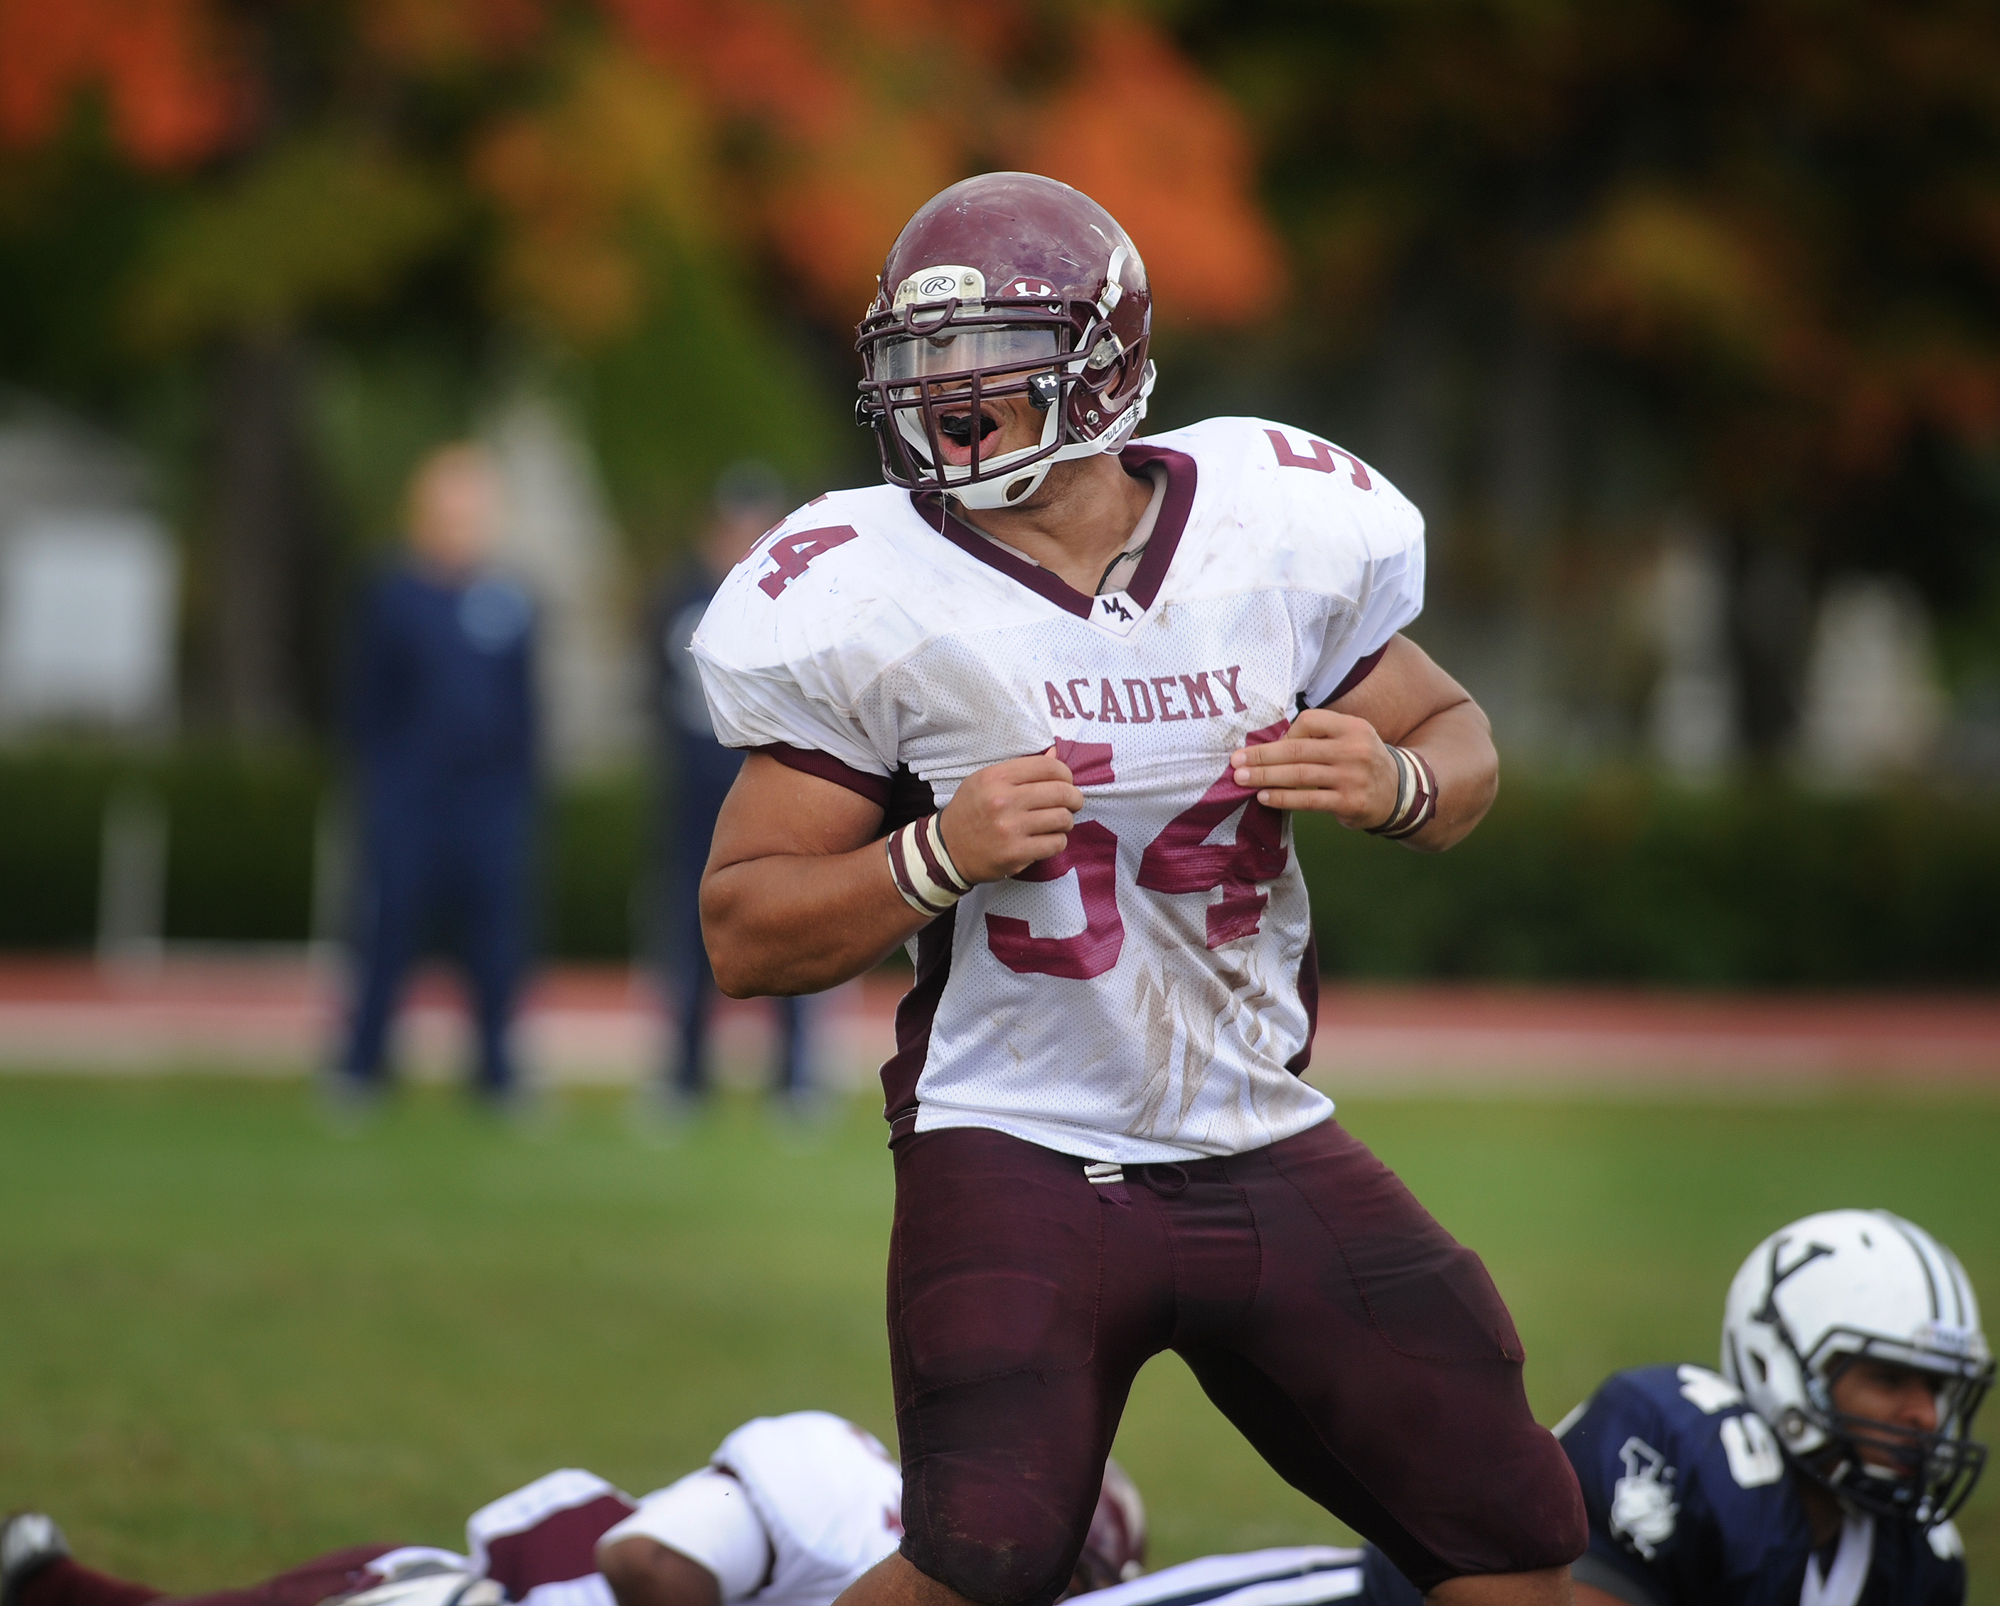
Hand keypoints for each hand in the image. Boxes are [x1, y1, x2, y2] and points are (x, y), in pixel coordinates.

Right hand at [938, 748, 1085, 882]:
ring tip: (1057, 822)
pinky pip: (1056, 843)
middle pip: (1061, 792)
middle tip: (1072, 802)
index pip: (1049, 767)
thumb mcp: (986, 780)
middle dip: (1074, 798)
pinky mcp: (1016, 854)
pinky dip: (1058, 841)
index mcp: (997, 777)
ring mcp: (1010, 829)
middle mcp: (1004, 800)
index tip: (1066, 782)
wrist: (948, 849)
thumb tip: (1055, 753)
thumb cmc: (971, 810)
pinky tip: (1048, 839)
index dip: (1065, 774)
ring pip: (1063, 819)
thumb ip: (1021, 769)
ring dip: (1066, 821)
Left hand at [1231, 708, 1398, 827]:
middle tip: (1236, 762)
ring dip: (1266, 777)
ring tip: (1242, 779)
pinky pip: (1307, 800)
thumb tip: (1270, 744)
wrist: (1399, 793)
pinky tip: (1264, 797)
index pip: (1309, 721)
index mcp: (1352, 727)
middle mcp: (1354, 749)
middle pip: (1297, 750)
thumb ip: (1319, 737)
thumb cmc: (1361, 763)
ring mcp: (1352, 777)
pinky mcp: (1349, 802)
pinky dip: (1282, 798)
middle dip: (1262, 756)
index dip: (1284, 734)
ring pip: (1299, 775)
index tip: (1267, 746)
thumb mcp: (1351, 738)